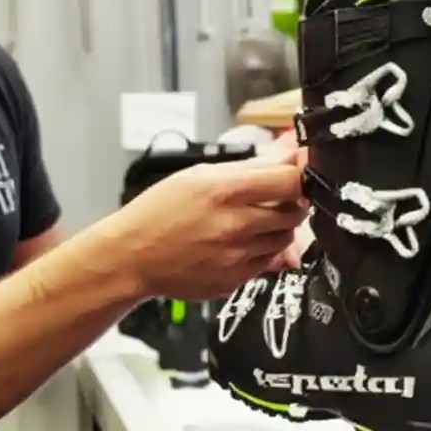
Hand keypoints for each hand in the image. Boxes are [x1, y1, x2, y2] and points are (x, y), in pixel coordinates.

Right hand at [107, 145, 309, 299]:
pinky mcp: (235, 281)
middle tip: (274, 197)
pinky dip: (261, 251)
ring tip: (250, 221)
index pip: (291, 180)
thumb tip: (290, 150)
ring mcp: (237, 257)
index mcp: (226, 191)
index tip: (297, 172)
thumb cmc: (159, 211)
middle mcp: (235, 226)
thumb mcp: (199, 175)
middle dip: (291, 202)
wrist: (131, 257)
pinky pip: (267, 263)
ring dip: (278, 227)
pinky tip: (238, 243)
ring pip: (285, 238)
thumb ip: (251, 165)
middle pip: (296, 211)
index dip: (299, 174)